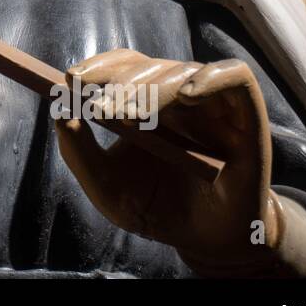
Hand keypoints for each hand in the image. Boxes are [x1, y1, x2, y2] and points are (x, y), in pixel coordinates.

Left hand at [53, 47, 302, 274]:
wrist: (207, 241)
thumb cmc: (156, 209)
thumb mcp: (108, 189)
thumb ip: (80, 154)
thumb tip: (59, 114)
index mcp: (143, 102)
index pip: (120, 66)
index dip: (97, 67)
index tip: (70, 80)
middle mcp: (176, 94)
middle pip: (148, 65)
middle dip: (119, 82)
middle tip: (100, 108)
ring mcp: (211, 101)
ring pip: (183, 70)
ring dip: (153, 87)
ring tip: (133, 115)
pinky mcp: (246, 114)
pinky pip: (235, 77)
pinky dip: (210, 79)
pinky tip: (186, 98)